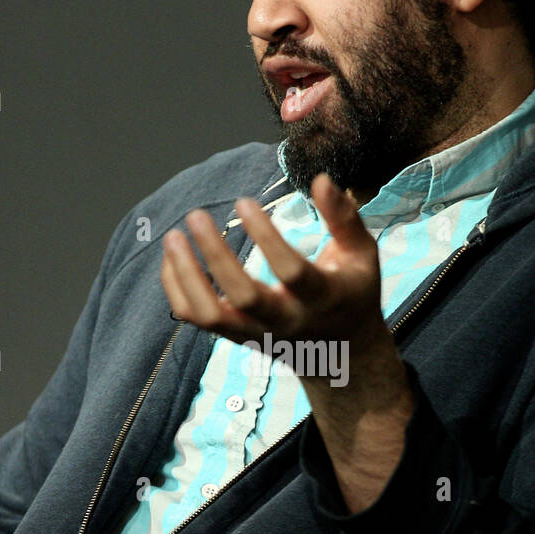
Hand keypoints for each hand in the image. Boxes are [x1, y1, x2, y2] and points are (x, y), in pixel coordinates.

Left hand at [160, 173, 387, 359]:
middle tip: (196, 215)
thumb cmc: (352, 292)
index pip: (291, 272)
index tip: (244, 202)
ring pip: (211, 315)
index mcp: (322, 297)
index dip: (266, 237)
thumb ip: (343, 217)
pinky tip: (173, 257)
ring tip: (173, 237)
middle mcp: (286, 320)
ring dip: (186, 276)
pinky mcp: (236, 337)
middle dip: (215, 255)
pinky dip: (178, 289)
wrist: (341, 354)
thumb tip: (321, 179)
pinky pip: (197, 318)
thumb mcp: (361, 254)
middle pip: (243, 297)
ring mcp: (257, 332)